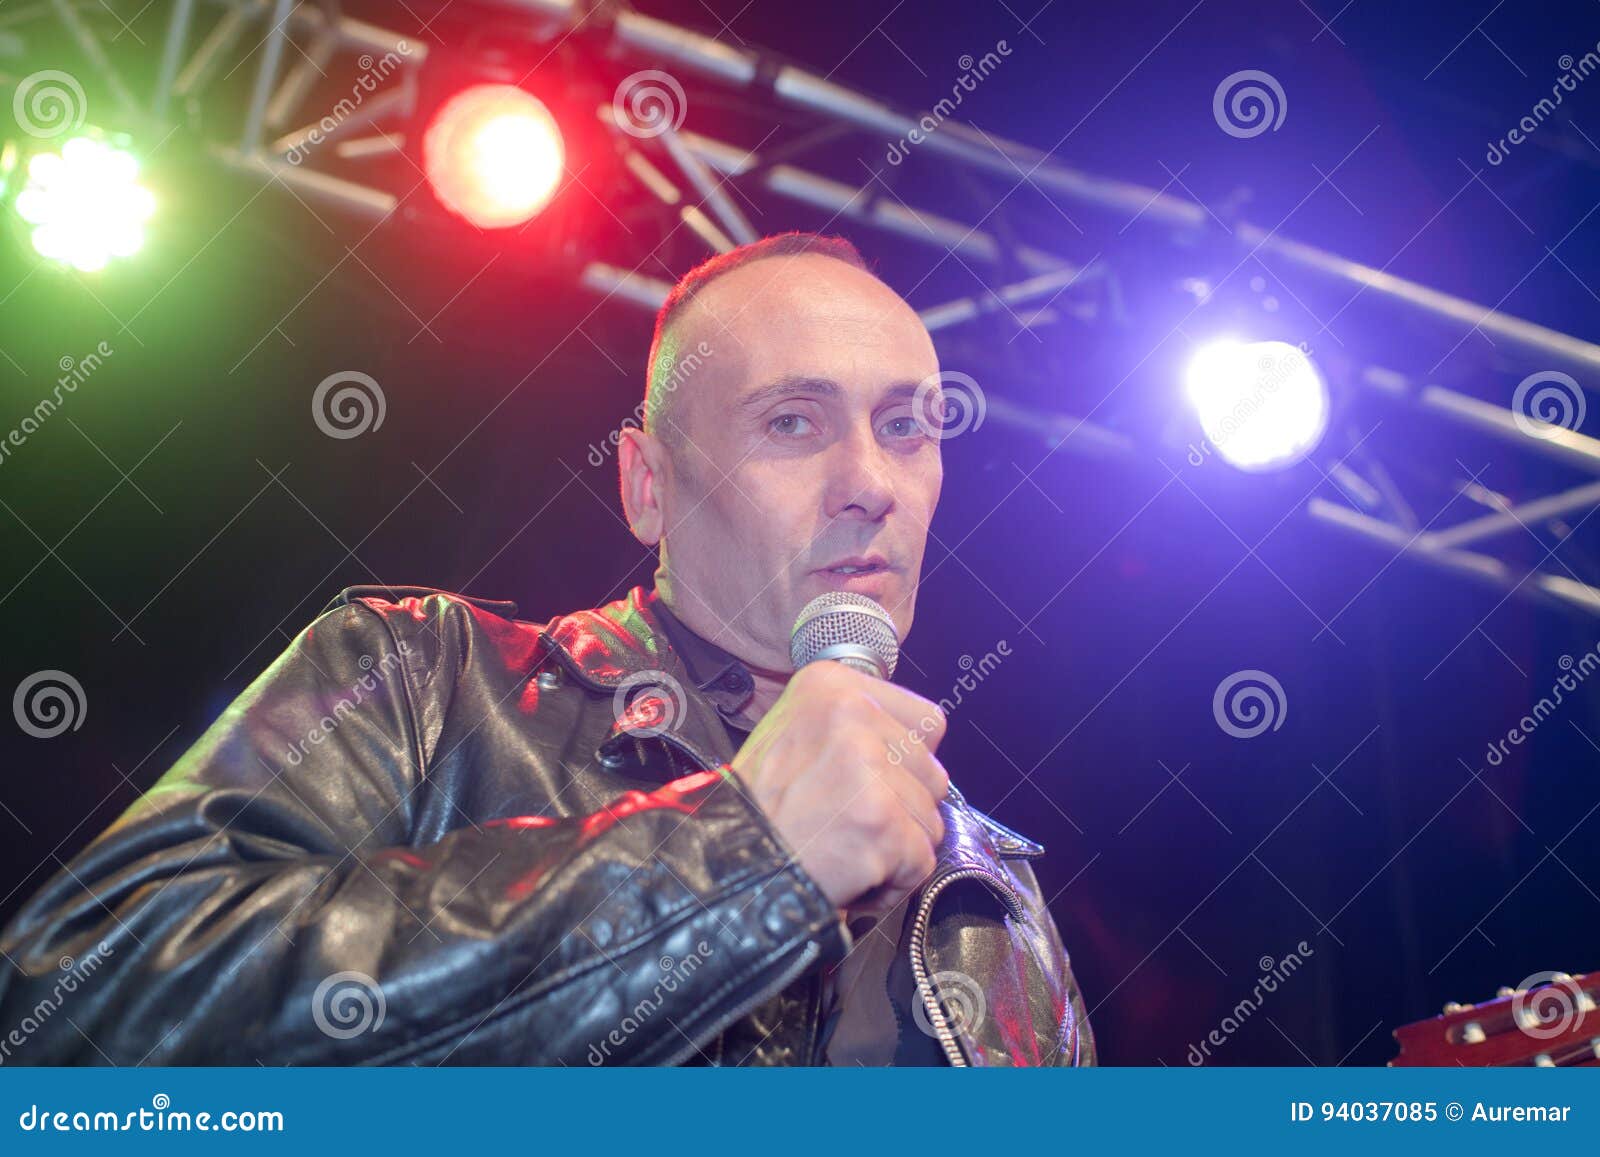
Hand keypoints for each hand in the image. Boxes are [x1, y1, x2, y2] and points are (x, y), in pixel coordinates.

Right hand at [729, 661, 948, 914]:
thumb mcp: (793, 732)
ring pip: (931, 819)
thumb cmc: (759, 811)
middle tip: (846, 823)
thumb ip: (855, 727)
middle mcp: (853, 713)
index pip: (928, 721)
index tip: (866, 784)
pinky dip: (893, 882)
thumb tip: (915, 747)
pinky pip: (922, 860)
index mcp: (832, 684)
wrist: (726, 868)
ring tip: (844, 848)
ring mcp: (868, 767)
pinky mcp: (882, 821)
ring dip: (897, 848)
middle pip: (934, 772)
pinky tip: (851, 873)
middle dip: (902, 810)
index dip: (904, 764)